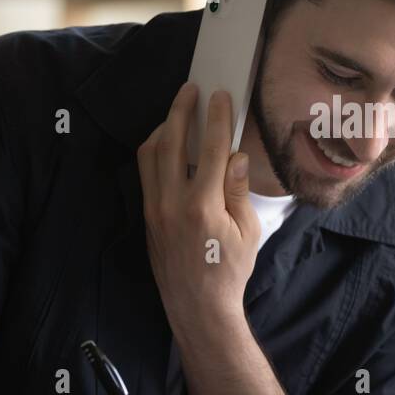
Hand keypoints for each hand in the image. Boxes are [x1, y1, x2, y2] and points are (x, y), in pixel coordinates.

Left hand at [136, 83, 260, 339]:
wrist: (198, 306)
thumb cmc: (229, 270)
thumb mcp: (248, 231)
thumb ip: (238, 190)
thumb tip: (235, 155)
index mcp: (203, 205)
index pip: (209, 148)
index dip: (216, 118)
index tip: (220, 96)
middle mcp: (172, 203)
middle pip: (172, 142)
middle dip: (181, 109)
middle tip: (191, 88)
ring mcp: (154, 209)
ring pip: (150, 154)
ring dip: (164, 127)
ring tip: (177, 111)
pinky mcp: (146, 216)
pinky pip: (146, 173)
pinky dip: (154, 151)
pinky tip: (167, 142)